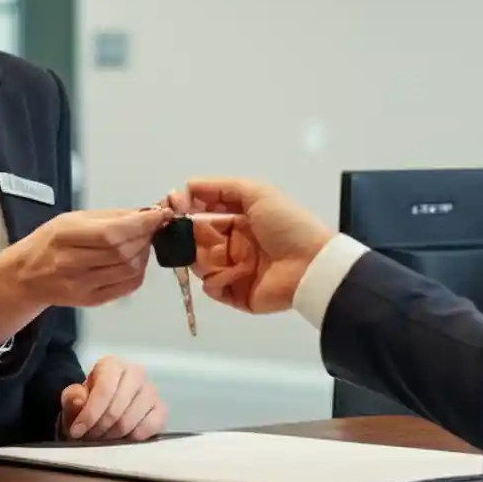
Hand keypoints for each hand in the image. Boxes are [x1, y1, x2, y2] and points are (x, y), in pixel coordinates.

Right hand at [0, 208, 171, 341]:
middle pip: (123, 252)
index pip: (111, 233)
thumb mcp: (73, 219)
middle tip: (151, 227)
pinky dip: (139, 271)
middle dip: (145, 237)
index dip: (141, 224)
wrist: (26, 276)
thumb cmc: (49, 243)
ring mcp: (81, 286)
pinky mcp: (91, 300)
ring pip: (130, 269)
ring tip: (141, 242)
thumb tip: (147, 213)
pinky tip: (134, 260)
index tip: (159, 215)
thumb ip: (110, 217)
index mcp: (63, 237)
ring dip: (144, 254)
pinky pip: (127, 286)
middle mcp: (70, 264)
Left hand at [60, 357, 167, 440]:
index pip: (104, 390)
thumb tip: (79, 400)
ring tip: (103, 438)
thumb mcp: (74, 400)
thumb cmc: (89, 404)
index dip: (90, 414)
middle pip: (117, 408)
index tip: (77, 431)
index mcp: (112, 365)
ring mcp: (151, 390)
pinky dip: (133, 437)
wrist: (103, 412)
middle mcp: (135, 372)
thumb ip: (72, 398)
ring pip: (131, 420)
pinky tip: (123, 439)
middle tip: (90, 437)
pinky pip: (150, 427)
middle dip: (100, 428)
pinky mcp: (161, 409)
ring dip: (114, 435)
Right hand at [166, 179, 332, 313]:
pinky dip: (217, 281)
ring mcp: (234, 270)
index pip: (203, 214)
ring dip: (201, 257)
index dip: (185, 211)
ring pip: (200, 263)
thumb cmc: (286, 225)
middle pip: (196, 239)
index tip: (171, 208)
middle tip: (181, 233)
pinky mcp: (236, 294)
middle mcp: (233, 244)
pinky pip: (213, 288)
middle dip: (187, 235)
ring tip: (215, 254)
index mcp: (239, 220)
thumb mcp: (258, 193)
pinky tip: (231, 274)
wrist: (311, 265)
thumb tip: (185, 187)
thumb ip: (220, 188)